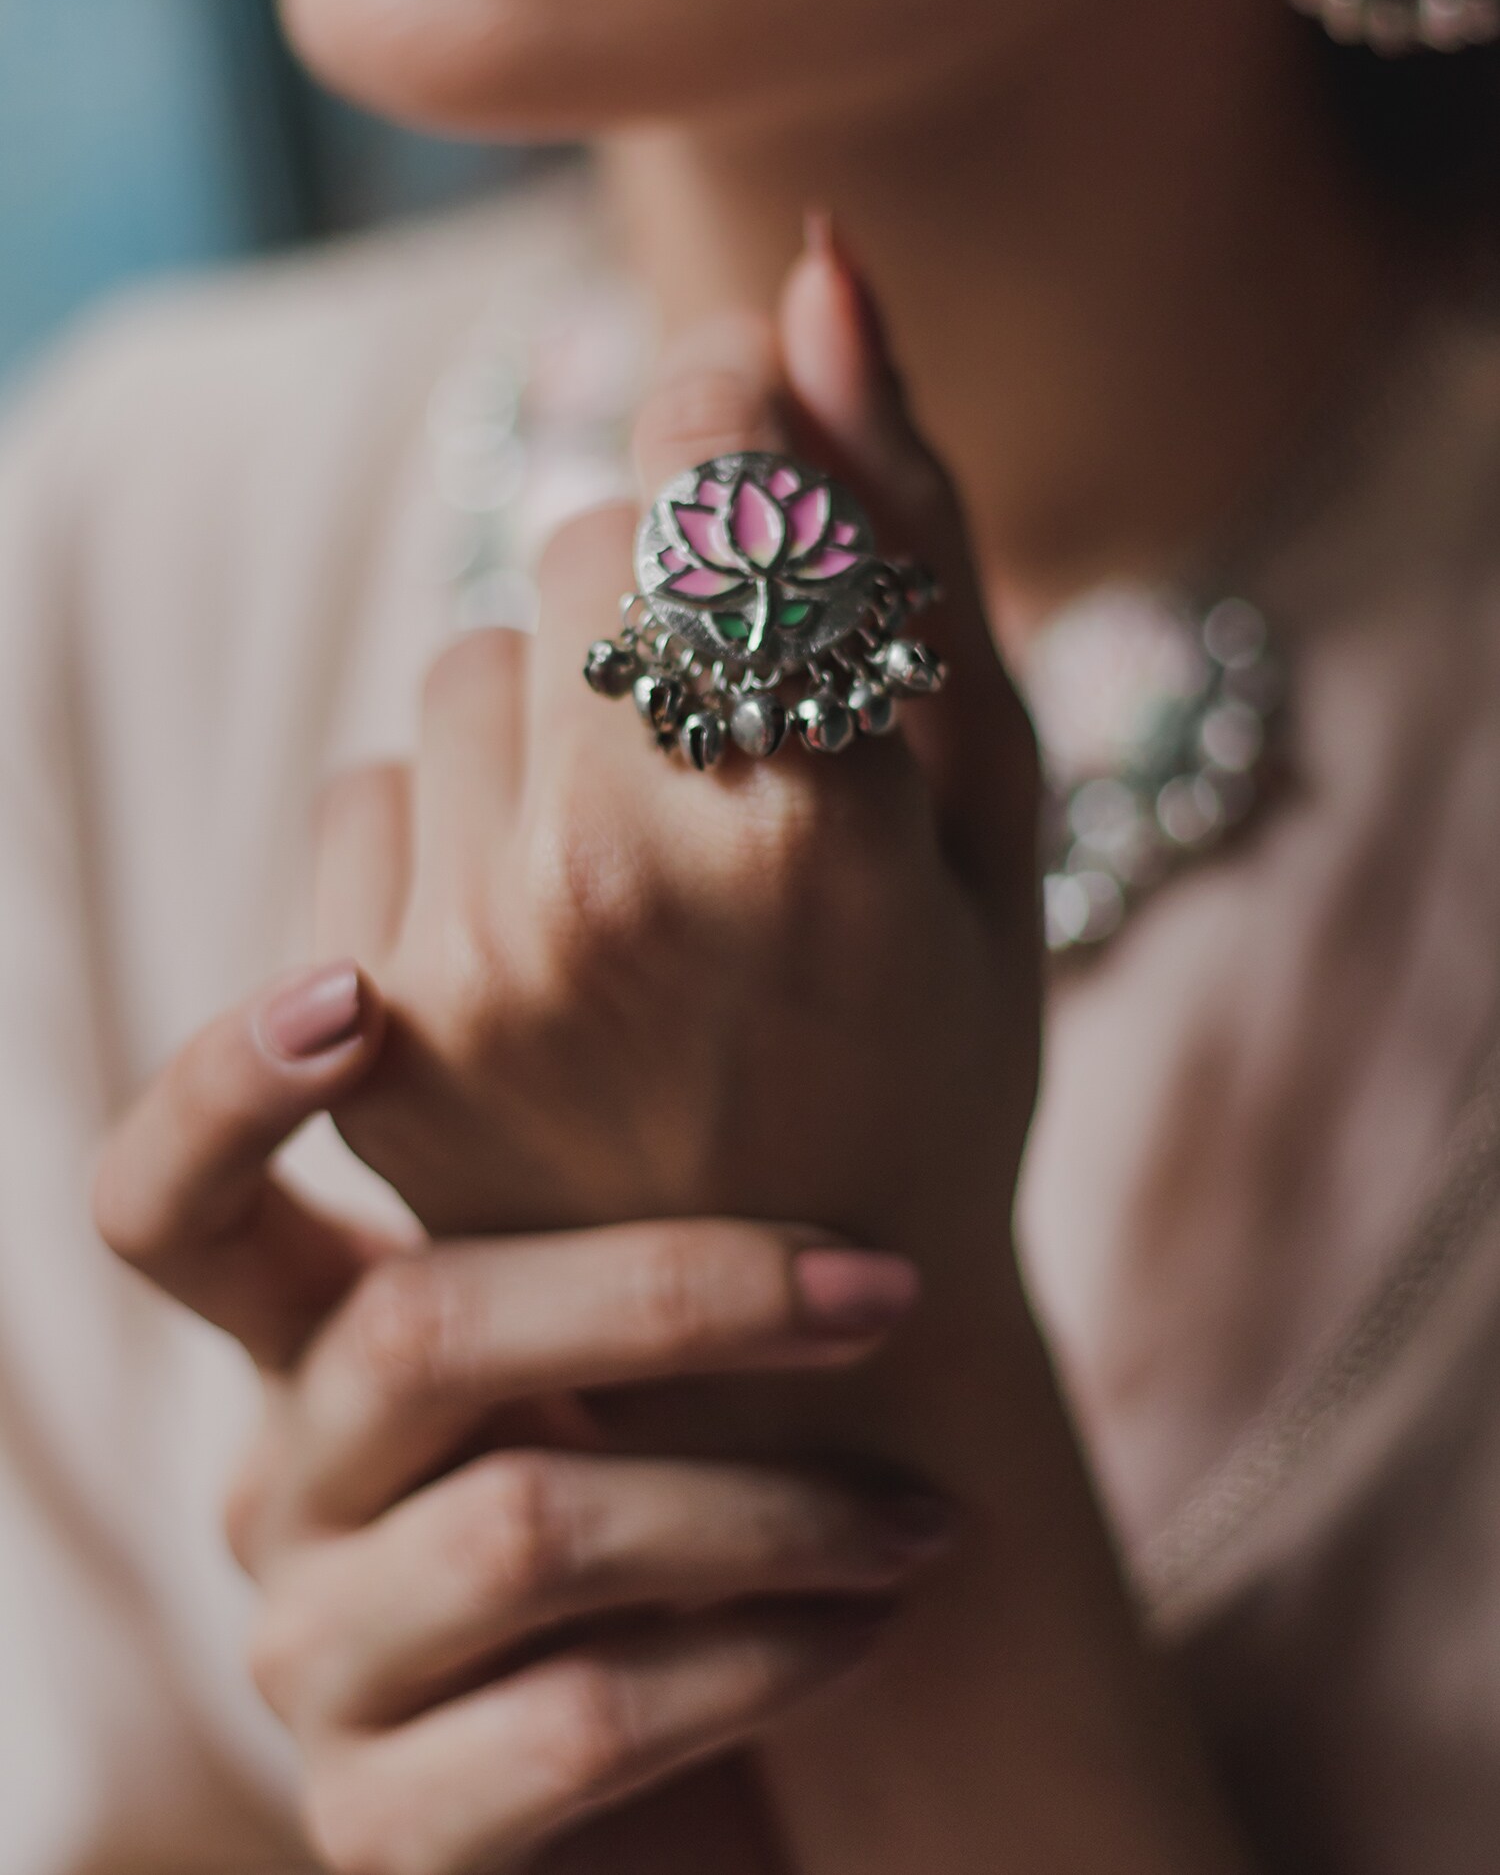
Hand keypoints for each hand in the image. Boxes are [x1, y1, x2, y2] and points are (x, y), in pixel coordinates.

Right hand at [94, 985, 946, 1874]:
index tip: (354, 994)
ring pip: (523, 1528)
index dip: (218, 1093)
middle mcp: (278, 1491)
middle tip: (884, 1286)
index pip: (168, 1207)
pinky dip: (759, 1658)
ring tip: (924, 1512)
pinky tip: (871, 1627)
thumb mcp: (635, 1359)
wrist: (732, 1798)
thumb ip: (625, 1215)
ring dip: (769, 1507)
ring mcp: (313, 1669)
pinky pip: (578, 1719)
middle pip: (411, 1330)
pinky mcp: (383, 1834)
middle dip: (673, 1291)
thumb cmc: (695, 1512)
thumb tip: (775, 993)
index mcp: (314, 1345)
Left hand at [314, 226, 1040, 1280]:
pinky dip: (455, 819)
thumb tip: (813, 265)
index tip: (737, 413)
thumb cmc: (937, 1047)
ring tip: (647, 868)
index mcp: (822, 824)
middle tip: (734, 733)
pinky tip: (542, 938)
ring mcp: (473, 963)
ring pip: (471, 660)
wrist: (792, 1353)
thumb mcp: (987, 803)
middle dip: (662, 589)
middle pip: (579, 545)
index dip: (726, 409)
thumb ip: (905, 524)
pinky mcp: (370, 1026)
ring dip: (558, 714)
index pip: (717, 475)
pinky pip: (373, 781)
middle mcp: (620, 883)